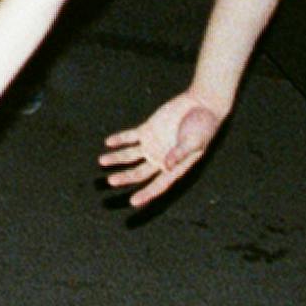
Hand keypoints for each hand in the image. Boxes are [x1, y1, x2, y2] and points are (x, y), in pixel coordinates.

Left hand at [101, 91, 225, 207]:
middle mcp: (161, 159)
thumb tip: (165, 166)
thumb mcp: (194, 141)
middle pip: (139, 173)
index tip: (133, 202)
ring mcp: (152, 144)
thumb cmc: (203, 126)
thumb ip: (180, 153)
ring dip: (116, 158)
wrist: (202, 104)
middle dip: (125, 178)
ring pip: (130, 156)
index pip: (159, 185)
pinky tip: (109, 142)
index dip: (146, 194)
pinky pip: (130, 137)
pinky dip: (120, 139)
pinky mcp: (147, 129)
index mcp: (175, 167)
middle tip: (111, 181)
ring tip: (102, 161)